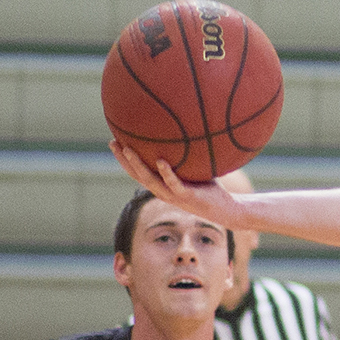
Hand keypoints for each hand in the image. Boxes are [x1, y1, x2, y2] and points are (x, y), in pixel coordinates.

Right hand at [110, 140, 247, 228]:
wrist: (225, 209)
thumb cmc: (209, 187)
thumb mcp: (194, 169)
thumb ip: (186, 155)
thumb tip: (184, 130)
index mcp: (162, 186)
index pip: (137, 172)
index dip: (124, 159)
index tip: (114, 142)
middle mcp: (163, 192)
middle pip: (137, 175)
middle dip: (123, 159)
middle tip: (113, 142)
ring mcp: (174, 195)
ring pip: (150, 180)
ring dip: (138, 165)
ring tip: (128, 149)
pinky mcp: (188, 197)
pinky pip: (174, 184)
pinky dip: (167, 173)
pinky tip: (161, 160)